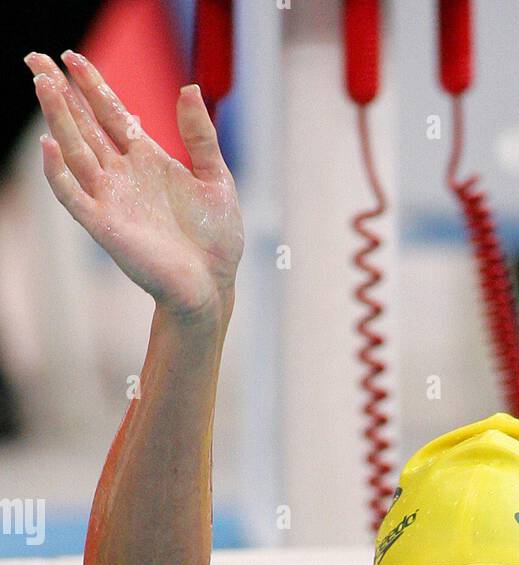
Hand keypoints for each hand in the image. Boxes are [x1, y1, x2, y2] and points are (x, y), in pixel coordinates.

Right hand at [25, 50, 243, 320]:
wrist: (212, 286)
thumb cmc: (216, 240)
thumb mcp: (216, 179)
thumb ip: (200, 136)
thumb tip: (190, 88)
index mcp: (148, 160)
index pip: (112, 113)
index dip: (93, 85)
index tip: (73, 57)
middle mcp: (123, 176)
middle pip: (84, 125)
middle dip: (60, 93)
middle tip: (36, 58)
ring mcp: (111, 199)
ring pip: (76, 151)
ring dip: (58, 120)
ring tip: (43, 85)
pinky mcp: (105, 226)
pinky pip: (74, 196)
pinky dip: (59, 173)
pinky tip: (49, 145)